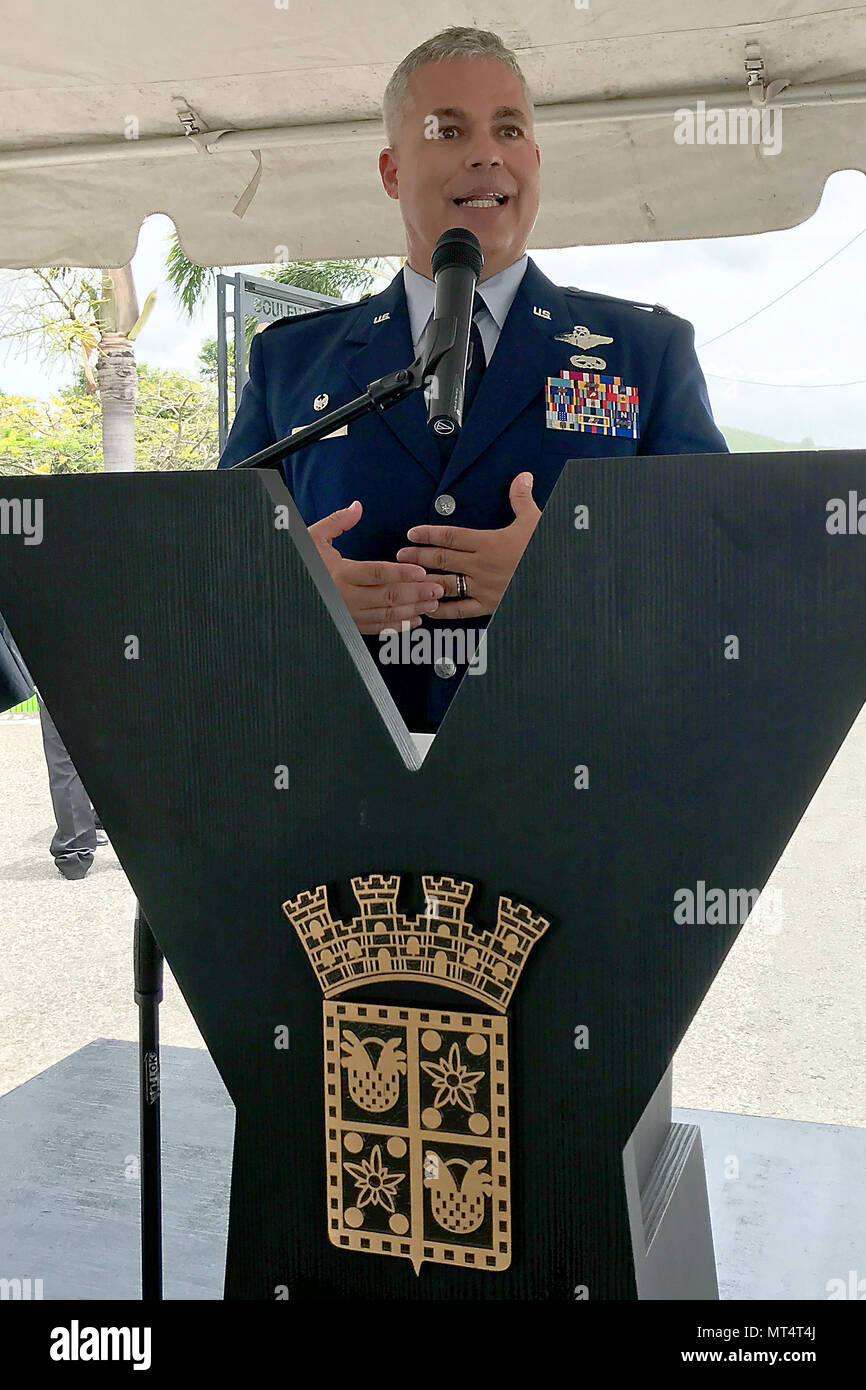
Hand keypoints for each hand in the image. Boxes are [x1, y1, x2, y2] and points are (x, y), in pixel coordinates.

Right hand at [308, 500, 444, 634]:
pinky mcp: (350, 625)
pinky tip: (413, 620)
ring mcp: (349, 614)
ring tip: (432, 602)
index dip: (402, 573)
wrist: (284, 590)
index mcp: (340, 574)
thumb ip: (337, 522)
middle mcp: (346, 597)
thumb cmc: (301, 564)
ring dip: (413, 610)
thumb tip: (356, 507)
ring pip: (386, 614)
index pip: (377, 573)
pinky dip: (398, 626)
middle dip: (416, 592)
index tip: (421, 571)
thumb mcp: (313, 537)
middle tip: (438, 587)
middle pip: (388, 596)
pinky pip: (378, 628)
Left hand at [395, 472, 540, 618]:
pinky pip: (460, 609)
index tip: (412, 533)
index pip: (451, 536)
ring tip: (408, 577)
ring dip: (424, 579)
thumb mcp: (536, 521)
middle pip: (442, 559)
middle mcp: (481, 565)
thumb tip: (523, 477)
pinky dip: (442, 609)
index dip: (429, 534)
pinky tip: (428, 607)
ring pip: (446, 582)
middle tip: (401, 554)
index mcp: (489, 542)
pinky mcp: (489, 605)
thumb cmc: (545, 549)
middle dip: (419, 556)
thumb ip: (522, 500)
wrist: (559, 577)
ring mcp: (483, 587)